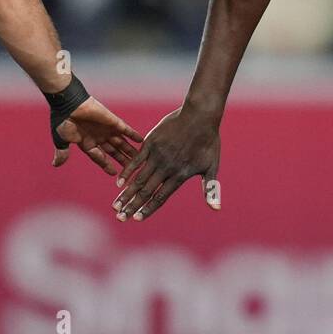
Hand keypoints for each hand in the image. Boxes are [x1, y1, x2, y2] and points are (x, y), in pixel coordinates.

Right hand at [52, 97, 143, 175]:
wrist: (69, 102)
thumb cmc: (63, 120)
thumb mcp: (62, 139)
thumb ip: (62, 153)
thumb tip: (56, 165)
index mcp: (86, 143)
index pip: (99, 157)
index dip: (107, 165)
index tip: (115, 173)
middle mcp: (98, 137)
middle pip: (113, 151)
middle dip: (122, 160)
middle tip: (133, 169)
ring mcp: (106, 129)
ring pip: (121, 143)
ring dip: (130, 150)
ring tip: (141, 158)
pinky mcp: (112, 121)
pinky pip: (125, 129)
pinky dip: (133, 135)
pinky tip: (141, 141)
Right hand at [112, 105, 221, 220]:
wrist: (200, 114)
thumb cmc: (208, 141)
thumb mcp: (212, 166)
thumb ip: (210, 188)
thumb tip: (216, 209)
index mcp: (180, 175)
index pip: (161, 197)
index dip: (148, 209)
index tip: (137, 219)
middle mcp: (167, 167)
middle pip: (146, 191)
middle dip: (132, 206)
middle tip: (120, 218)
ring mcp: (157, 155)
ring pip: (139, 178)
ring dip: (126, 193)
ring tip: (115, 205)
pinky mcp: (151, 142)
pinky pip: (136, 160)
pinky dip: (127, 172)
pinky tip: (119, 183)